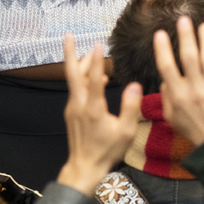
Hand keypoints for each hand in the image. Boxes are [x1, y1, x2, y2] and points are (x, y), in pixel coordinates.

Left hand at [57, 33, 142, 195]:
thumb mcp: (126, 132)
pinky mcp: (71, 113)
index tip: (98, 44)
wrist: (84, 168)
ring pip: (74, 81)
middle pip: (72, 74)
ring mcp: (72, 108)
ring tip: (90, 53)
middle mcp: (79, 105)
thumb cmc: (107, 152)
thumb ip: (130, 108)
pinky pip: (76, 90)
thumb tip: (135, 85)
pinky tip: (96, 79)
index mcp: (93, 109)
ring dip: (79, 65)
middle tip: (68, 35)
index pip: (94, 79)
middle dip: (70, 53)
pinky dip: (83, 79)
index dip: (96, 61)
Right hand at [152, 15, 203, 148]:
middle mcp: (195, 90)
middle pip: (189, 57)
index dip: (162, 48)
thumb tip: (166, 77)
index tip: (160, 33)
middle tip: (184, 19)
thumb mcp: (171, 117)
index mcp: (178, 96)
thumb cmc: (193, 130)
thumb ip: (166, 95)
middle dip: (186, 35)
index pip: (166, 67)